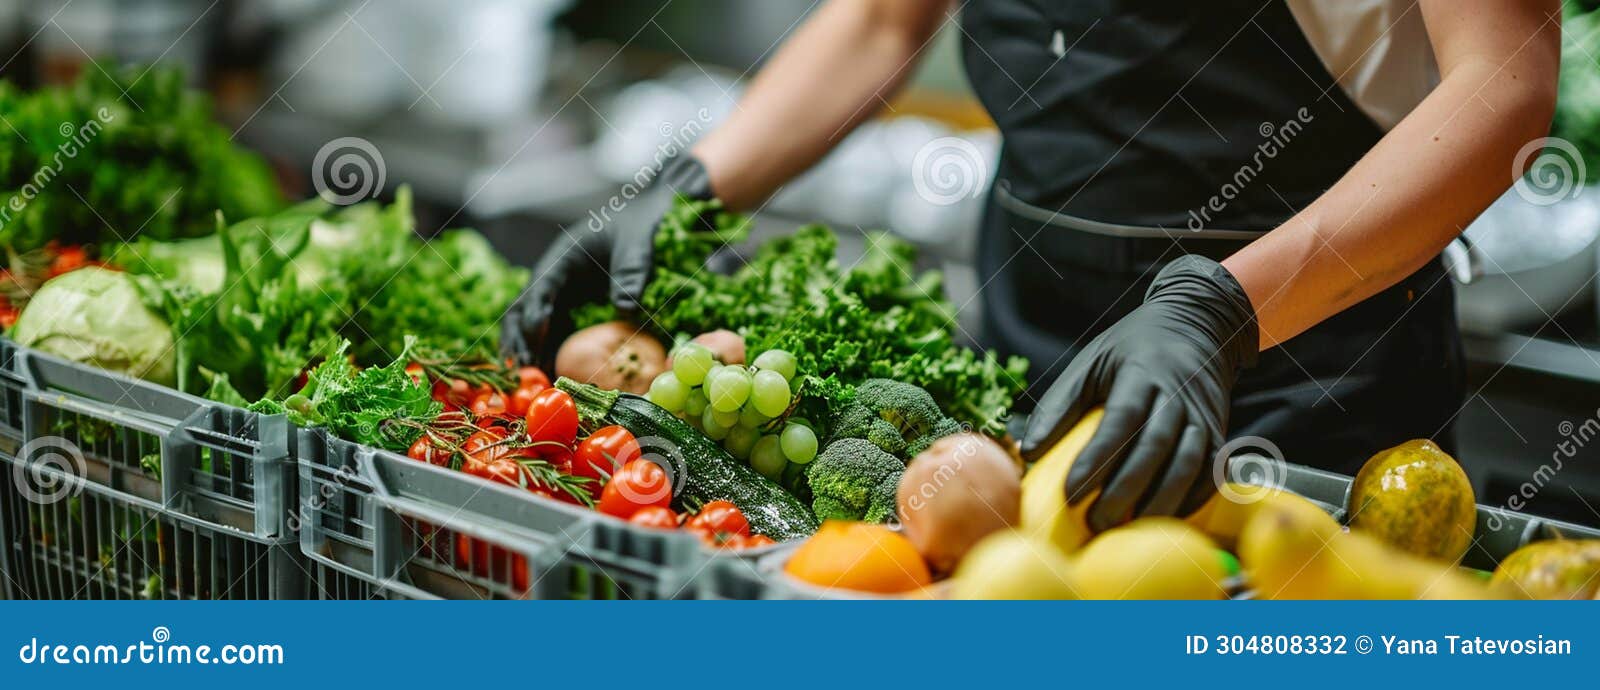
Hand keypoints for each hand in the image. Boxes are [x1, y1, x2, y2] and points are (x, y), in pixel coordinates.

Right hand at [501, 156, 713, 364]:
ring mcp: (560, 293)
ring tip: (532, 379)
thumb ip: (632, 270)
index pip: (542, 286)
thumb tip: (626, 308)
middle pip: (523, 308)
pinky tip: (551, 375)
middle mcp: (555, 277)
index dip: (536, 312)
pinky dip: (548, 351)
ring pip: (532, 324)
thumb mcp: (639, 243)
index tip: (539, 338)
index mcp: (564, 256)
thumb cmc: (640, 226)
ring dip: (530, 350)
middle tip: (525, 368)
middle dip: (520, 338)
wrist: (647, 218)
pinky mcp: (571, 306)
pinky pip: (553, 331)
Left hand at [1020, 255, 1257, 531]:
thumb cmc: (1131, 350)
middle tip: (1094, 522)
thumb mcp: (1090, 362)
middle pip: (1154, 449)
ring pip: (1188, 466)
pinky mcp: (1219, 433)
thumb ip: (1059, 405)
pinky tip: (1163, 520)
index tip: (1071, 493)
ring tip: (1127, 529)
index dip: (1097, 459)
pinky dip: (1190, 501)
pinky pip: (1211, 473)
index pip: (1120, 420)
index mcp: (1140, 374)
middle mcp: (1177, 396)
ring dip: (1159, 503)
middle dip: (1124, 491)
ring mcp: (1203, 416)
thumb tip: (1028, 452)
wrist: (1197, 327)